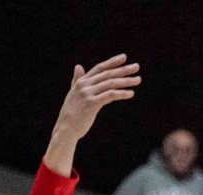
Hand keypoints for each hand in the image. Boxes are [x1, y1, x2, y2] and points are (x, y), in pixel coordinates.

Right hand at [45, 55, 138, 171]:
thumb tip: (78, 66)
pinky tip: (131, 93)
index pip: (100, 68)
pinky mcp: (92, 104)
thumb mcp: (73, 94)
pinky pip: (110, 95)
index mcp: (81, 82)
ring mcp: (87, 94)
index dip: (112, 62)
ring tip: (138, 80)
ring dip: (126, 81)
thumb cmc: (71, 114)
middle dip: (123, 70)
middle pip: (107, 74)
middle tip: (136, 67)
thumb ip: (77, 80)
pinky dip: (121, 93)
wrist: (65, 129)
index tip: (124, 57)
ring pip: (110, 83)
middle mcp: (84, 85)